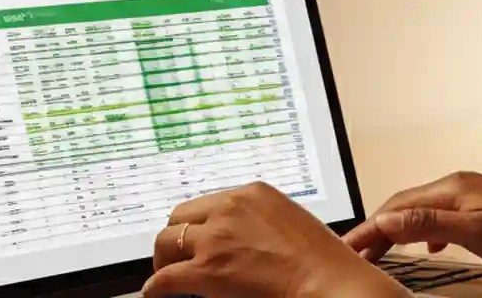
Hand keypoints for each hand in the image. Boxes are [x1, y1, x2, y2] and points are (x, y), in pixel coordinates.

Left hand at [143, 182, 410, 297]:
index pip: (209, 202)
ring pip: (167, 241)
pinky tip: (157, 292)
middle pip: (181, 216)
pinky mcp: (207, 269)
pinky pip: (166, 277)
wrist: (325, 281)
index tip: (197, 235)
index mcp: (252, 193)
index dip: (199, 223)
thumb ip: (259, 221)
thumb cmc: (321, 259)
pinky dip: (157, 286)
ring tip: (165, 271)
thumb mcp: (290, 221)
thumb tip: (241, 238)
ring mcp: (215, 237)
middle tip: (177, 254)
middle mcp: (229, 207)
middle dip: (178, 236)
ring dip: (165, 258)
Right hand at [344, 171, 481, 275]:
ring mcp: (470, 199)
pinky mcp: (481, 213)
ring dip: (398, 231)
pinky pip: (439, 219)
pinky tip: (428, 247)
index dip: (371, 225)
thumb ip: (429, 223)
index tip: (352, 243)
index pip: (397, 205)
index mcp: (453, 187)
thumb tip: (389, 218)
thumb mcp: (475, 231)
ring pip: (420, 212)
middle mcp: (458, 187)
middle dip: (378, 228)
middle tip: (358, 251)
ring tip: (381, 251)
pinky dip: (423, 232)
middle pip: (404, 206)